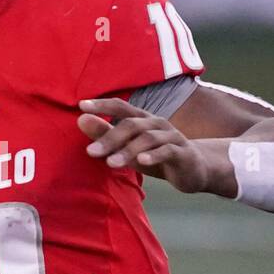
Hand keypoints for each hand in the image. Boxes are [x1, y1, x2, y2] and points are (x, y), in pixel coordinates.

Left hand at [77, 97, 235, 195]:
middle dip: (110, 137)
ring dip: (128, 150)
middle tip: (90, 151)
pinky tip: (141, 162)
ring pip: (148, 139)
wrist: (193, 169)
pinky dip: (154, 156)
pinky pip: (167, 151)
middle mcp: (156, 123)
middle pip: (131, 124)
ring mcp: (171, 137)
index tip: (81, 105)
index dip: (102, 104)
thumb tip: (80, 119)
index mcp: (142, 119)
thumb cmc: (154, 156)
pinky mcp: (182, 153)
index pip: (121, 106)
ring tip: (110, 163)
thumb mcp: (129, 147)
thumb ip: (106, 134)